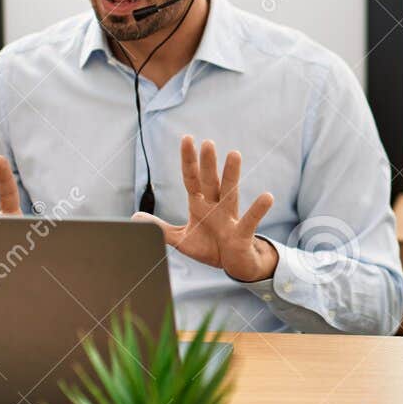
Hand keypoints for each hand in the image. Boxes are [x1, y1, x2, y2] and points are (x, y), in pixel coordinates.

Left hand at [135, 135, 276, 282]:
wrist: (233, 264)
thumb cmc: (209, 247)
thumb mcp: (180, 239)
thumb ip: (160, 227)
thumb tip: (135, 216)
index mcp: (200, 205)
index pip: (192, 178)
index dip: (189, 160)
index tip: (187, 139)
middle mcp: (215, 206)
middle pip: (210, 181)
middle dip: (208, 163)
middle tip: (207, 143)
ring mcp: (229, 218)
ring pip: (230, 193)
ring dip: (231, 175)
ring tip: (234, 154)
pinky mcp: (242, 233)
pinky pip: (250, 220)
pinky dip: (258, 209)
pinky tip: (267, 196)